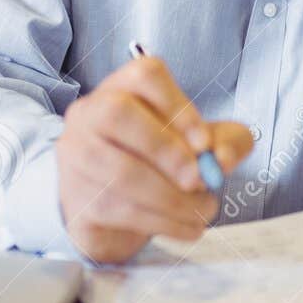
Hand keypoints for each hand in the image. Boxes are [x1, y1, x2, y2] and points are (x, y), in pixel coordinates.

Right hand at [57, 55, 253, 263]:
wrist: (115, 210)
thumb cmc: (160, 163)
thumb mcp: (200, 145)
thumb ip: (226, 142)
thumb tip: (223, 157)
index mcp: (124, 87)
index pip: (145, 75)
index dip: (178, 106)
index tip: (204, 142)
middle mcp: (91, 112)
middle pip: (119, 114)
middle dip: (167, 150)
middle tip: (199, 180)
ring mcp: (76, 152)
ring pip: (120, 171)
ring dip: (171, 198)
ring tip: (202, 211)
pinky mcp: (76, 194)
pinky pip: (119, 208)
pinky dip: (162, 222)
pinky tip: (186, 227)